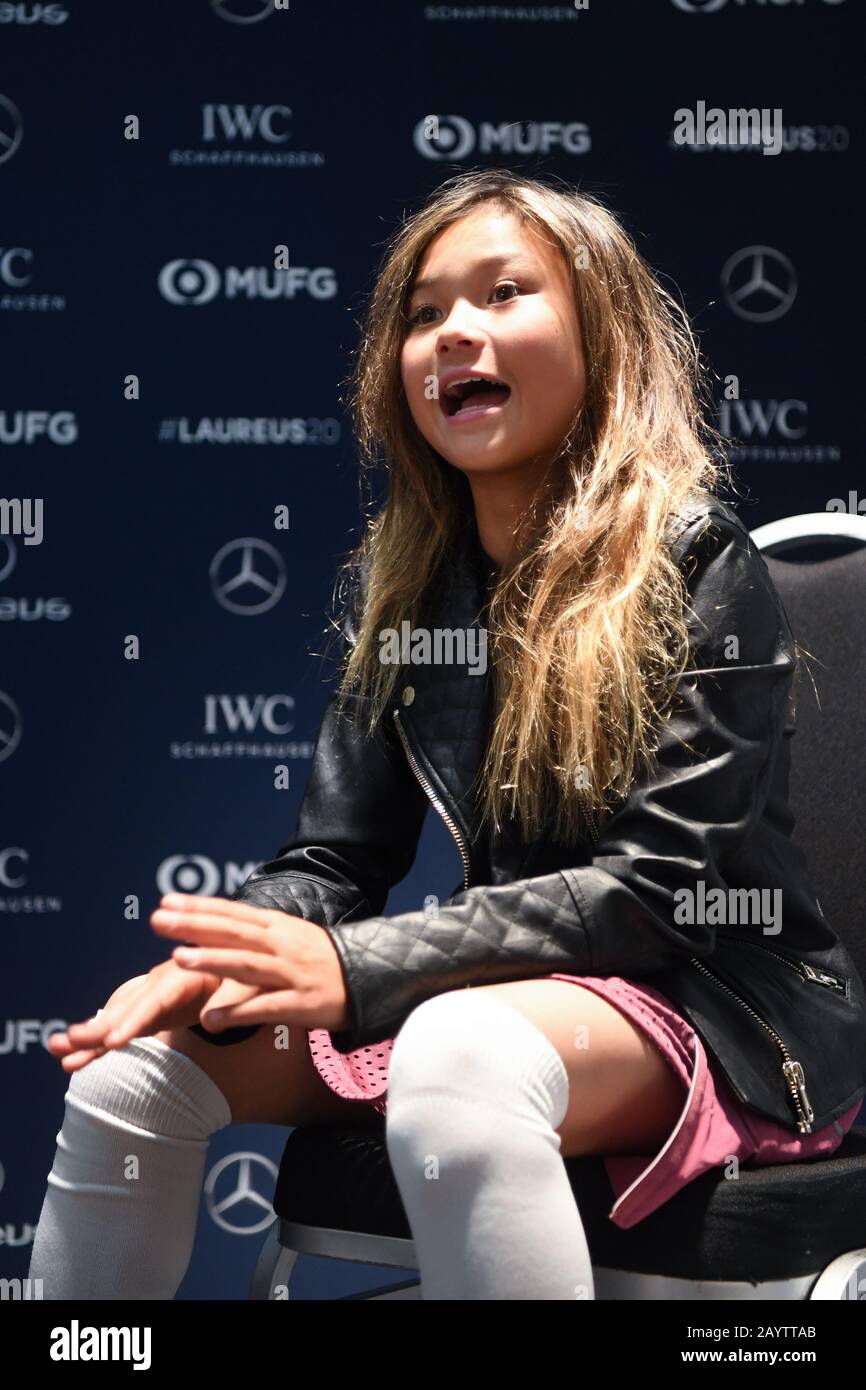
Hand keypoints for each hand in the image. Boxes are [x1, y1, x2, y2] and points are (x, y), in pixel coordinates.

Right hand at [46, 960, 232, 1072]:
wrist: (240, 961)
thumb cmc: (249, 975)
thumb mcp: (250, 985)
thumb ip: (233, 1001)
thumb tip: (213, 1023)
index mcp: (187, 974)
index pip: (158, 998)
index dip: (134, 1019)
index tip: (113, 1039)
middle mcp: (161, 982)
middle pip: (127, 1007)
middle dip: (99, 1027)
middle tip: (72, 1042)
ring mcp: (150, 996)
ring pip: (115, 1017)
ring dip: (87, 1034)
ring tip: (58, 1050)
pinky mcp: (146, 1011)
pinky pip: (118, 1028)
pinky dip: (95, 1044)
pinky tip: (70, 1060)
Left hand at [150, 893, 350, 1032]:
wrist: (374, 978)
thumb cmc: (323, 961)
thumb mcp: (290, 939)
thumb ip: (254, 936)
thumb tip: (214, 928)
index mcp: (277, 928)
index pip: (232, 913)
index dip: (200, 906)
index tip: (167, 901)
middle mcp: (282, 945)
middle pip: (233, 932)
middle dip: (194, 925)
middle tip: (159, 920)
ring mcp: (292, 974)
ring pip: (247, 965)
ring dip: (212, 961)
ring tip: (177, 959)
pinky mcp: (302, 1004)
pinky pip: (266, 1007)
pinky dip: (238, 1012)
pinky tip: (210, 1018)